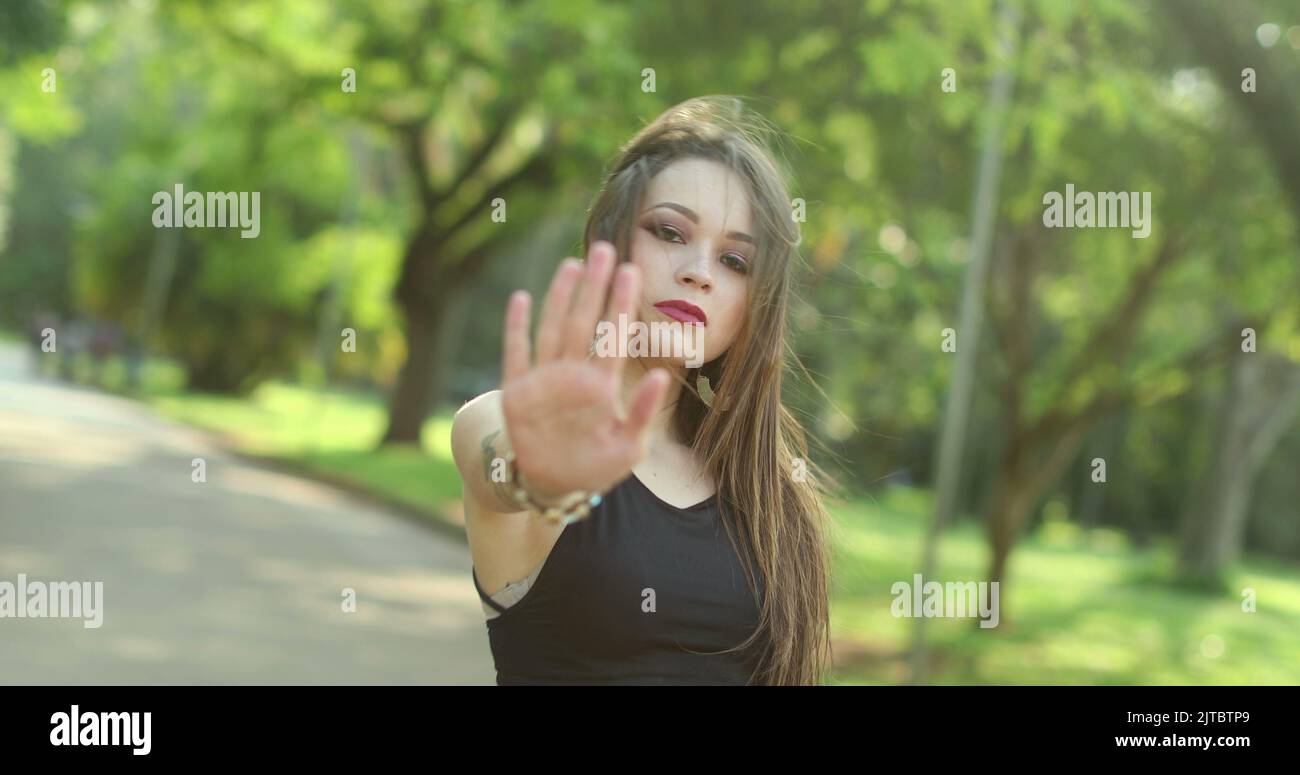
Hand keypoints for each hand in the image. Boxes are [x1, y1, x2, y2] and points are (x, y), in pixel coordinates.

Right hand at [499, 241, 669, 499]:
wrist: (554, 486)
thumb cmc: (595, 466)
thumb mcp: (629, 447)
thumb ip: (643, 412)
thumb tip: (663, 376)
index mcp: (601, 384)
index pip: (614, 336)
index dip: (622, 304)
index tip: (632, 271)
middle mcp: (572, 374)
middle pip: (585, 320)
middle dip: (594, 286)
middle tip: (604, 249)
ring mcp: (544, 380)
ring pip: (553, 328)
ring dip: (560, 296)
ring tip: (571, 264)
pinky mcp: (517, 393)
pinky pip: (515, 354)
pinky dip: (516, 328)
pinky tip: (520, 298)